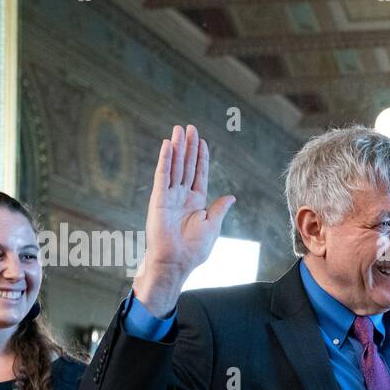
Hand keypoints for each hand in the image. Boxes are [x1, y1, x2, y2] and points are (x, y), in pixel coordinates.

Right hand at [132, 124, 234, 315]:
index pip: (199, 174)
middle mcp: (182, 196)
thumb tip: (231, 197)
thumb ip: (219, 209)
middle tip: (189, 127)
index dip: (201, 157)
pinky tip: (167, 145)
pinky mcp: (158, 198)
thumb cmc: (194, 249)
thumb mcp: (212, 226)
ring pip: (174, 166)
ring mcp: (169, 196)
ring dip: (177, 148)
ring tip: (179, 129)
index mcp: (196, 202)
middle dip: (188, 146)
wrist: (176, 262)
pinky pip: (162, 175)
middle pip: (186, 165)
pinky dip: (165, 160)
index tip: (202, 141)